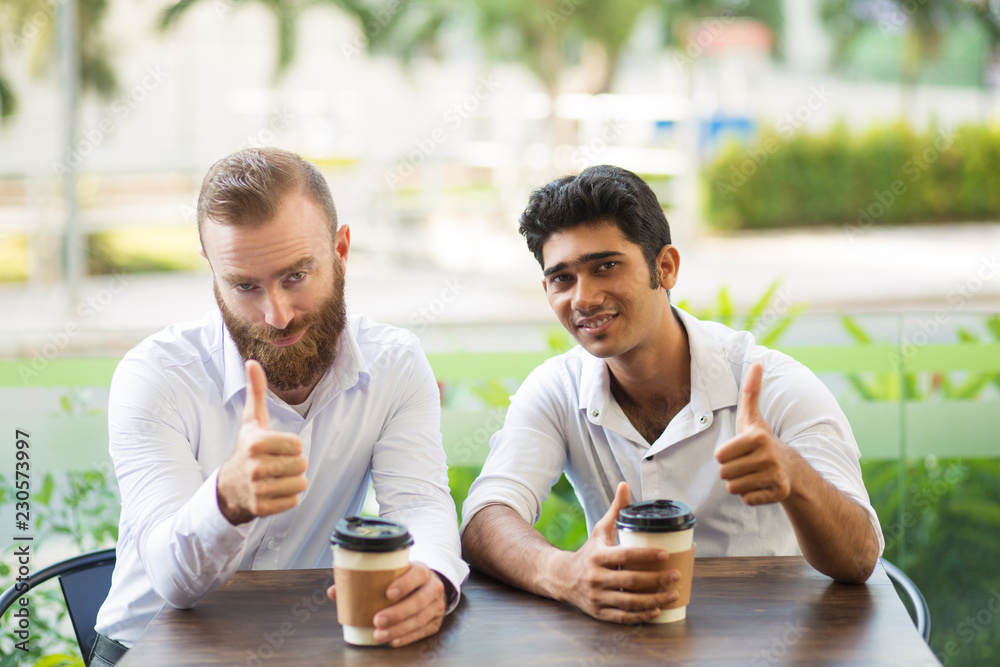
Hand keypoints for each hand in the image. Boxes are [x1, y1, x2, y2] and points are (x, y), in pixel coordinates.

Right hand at [216, 360, 307, 523]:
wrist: (227, 489)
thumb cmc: (246, 450)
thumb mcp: (251, 422)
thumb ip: (256, 392)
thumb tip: (252, 361)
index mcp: (256, 443)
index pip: (298, 445)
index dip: (291, 447)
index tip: (275, 449)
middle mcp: (255, 467)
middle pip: (302, 464)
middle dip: (293, 465)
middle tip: (275, 466)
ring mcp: (257, 489)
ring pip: (300, 484)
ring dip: (292, 482)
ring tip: (274, 479)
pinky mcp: (262, 509)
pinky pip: (294, 502)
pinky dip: (287, 499)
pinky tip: (272, 493)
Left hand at [327, 562, 446, 646]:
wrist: (428, 586)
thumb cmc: (404, 579)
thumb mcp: (390, 573)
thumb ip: (363, 580)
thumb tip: (335, 591)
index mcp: (421, 570)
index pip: (416, 574)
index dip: (404, 583)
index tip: (387, 593)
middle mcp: (433, 587)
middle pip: (419, 601)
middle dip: (397, 613)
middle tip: (377, 620)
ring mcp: (436, 605)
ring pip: (420, 619)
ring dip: (399, 629)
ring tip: (380, 635)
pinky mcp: (436, 621)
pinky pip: (423, 631)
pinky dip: (407, 638)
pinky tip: (393, 640)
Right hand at [557, 482, 678, 622]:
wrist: (562, 577)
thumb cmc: (588, 552)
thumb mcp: (600, 531)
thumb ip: (615, 511)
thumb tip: (625, 485)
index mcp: (597, 556)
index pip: (624, 556)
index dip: (646, 556)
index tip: (666, 554)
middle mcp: (595, 578)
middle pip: (630, 581)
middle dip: (656, 580)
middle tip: (675, 575)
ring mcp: (597, 597)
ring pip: (629, 602)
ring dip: (654, 600)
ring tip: (673, 594)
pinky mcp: (599, 613)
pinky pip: (623, 617)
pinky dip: (641, 616)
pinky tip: (656, 611)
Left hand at [715, 362, 800, 504]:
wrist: (792, 469)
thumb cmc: (763, 441)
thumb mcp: (752, 417)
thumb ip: (750, 392)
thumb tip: (756, 362)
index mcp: (757, 437)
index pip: (720, 455)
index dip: (725, 455)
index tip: (739, 450)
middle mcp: (767, 456)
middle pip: (724, 473)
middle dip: (731, 470)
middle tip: (746, 464)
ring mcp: (775, 476)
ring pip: (734, 488)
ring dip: (740, 483)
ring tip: (753, 474)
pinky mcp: (779, 493)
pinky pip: (748, 500)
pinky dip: (751, 496)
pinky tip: (761, 485)